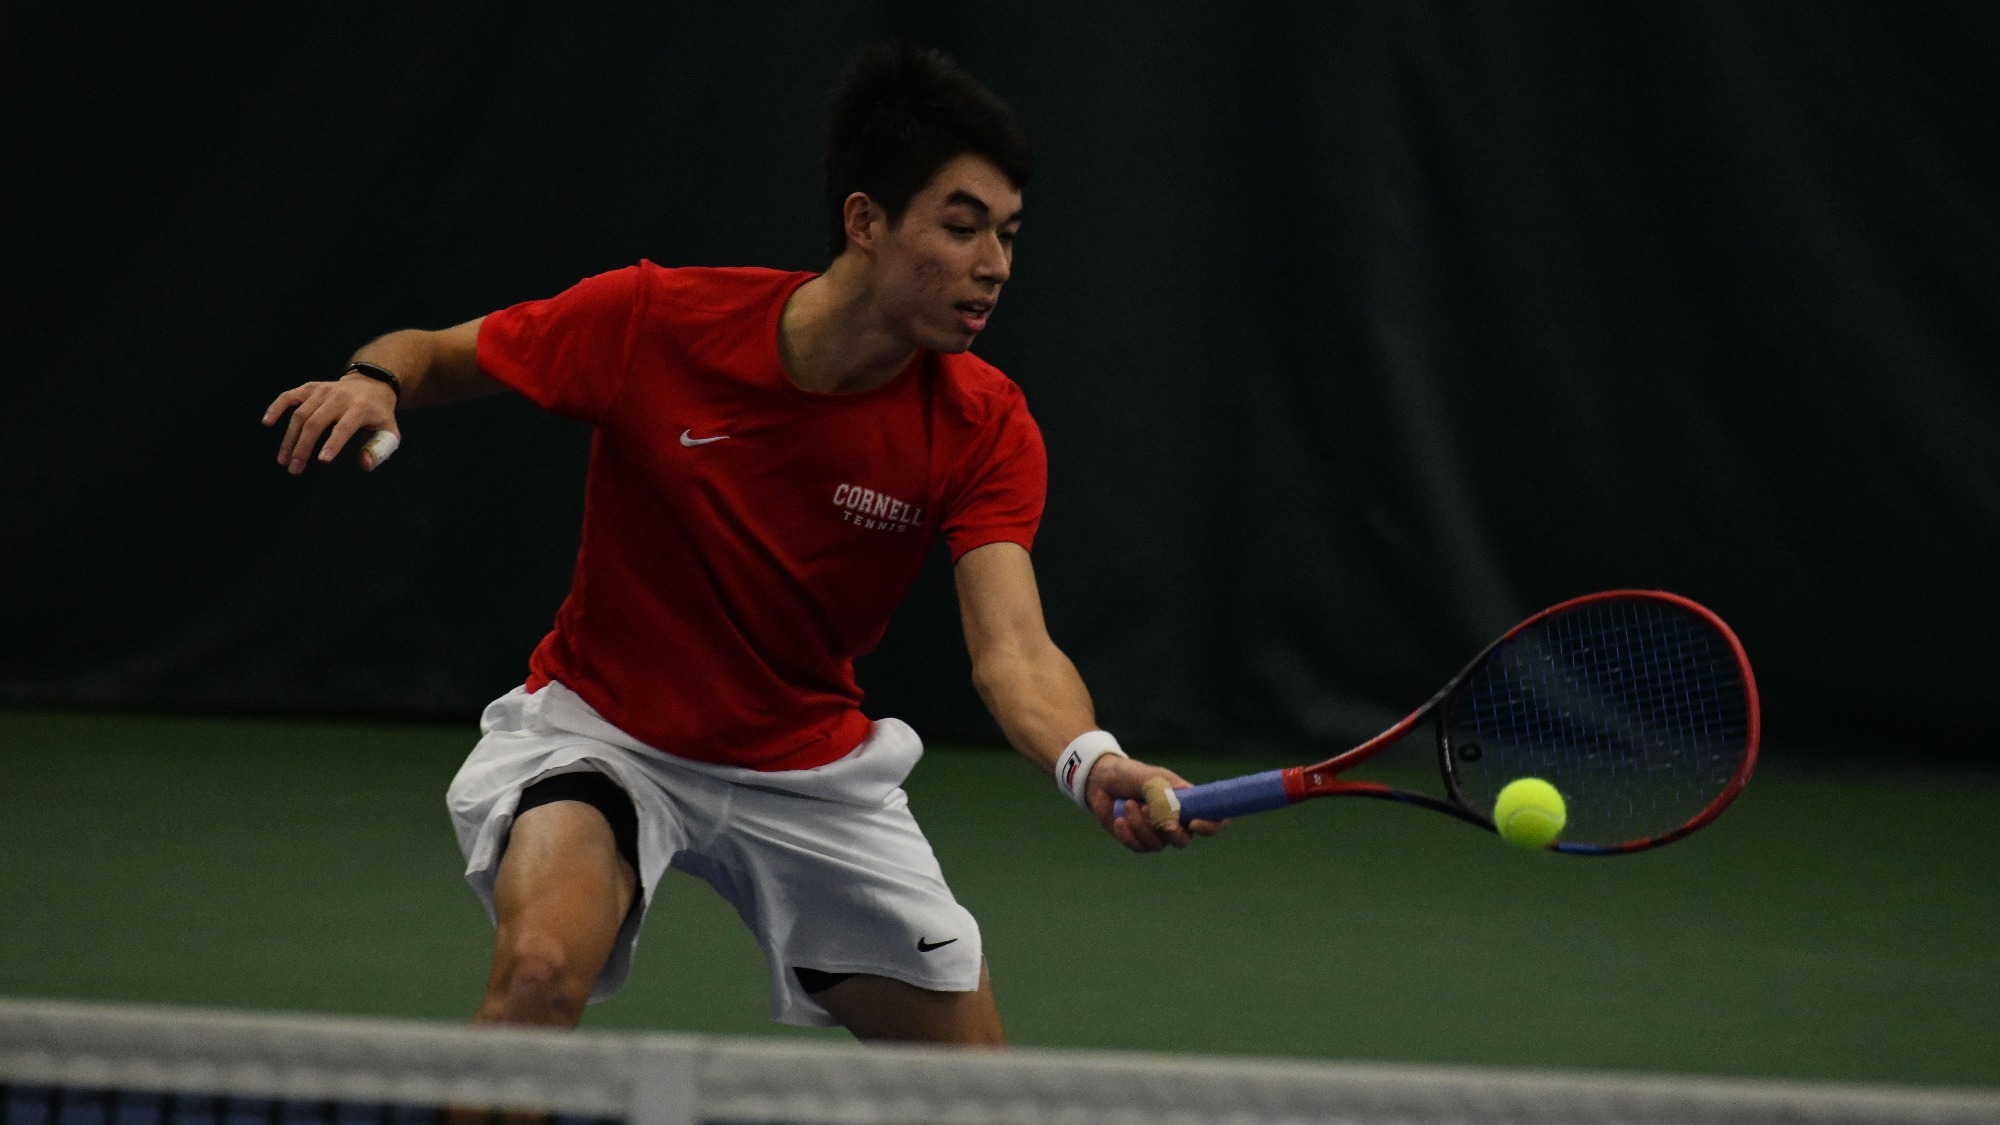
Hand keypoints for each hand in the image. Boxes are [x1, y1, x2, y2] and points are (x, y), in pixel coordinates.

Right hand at [263, 373, 400, 473]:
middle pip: (315, 422)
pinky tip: (267, 422)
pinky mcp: (310, 388)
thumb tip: (364, 465)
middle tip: (294, 469)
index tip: (321, 461)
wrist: (371, 385)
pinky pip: (289, 396)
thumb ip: (379, 449)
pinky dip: (277, 407)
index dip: (333, 444)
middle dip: (303, 447)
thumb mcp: (389, 432)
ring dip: (290, 439)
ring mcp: (323, 390)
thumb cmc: (379, 415)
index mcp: (360, 408)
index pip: (343, 427)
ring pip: (300, 414)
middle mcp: (339, 397)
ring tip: (284, 461)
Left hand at [1085, 754, 1225, 852]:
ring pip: (1158, 844)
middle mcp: (1176, 822)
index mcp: (1187, 803)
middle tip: (1152, 813)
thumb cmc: (1132, 775)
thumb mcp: (1151, 779)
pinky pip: (1139, 847)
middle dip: (1168, 831)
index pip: (1212, 820)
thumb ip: (1164, 795)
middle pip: (1184, 840)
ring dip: (1141, 825)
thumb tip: (1173, 818)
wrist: (1102, 781)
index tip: (1194, 823)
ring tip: (1128, 804)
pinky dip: (1128, 834)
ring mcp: (1156, 834)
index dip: (1210, 826)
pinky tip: (1119, 820)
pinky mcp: (1138, 841)